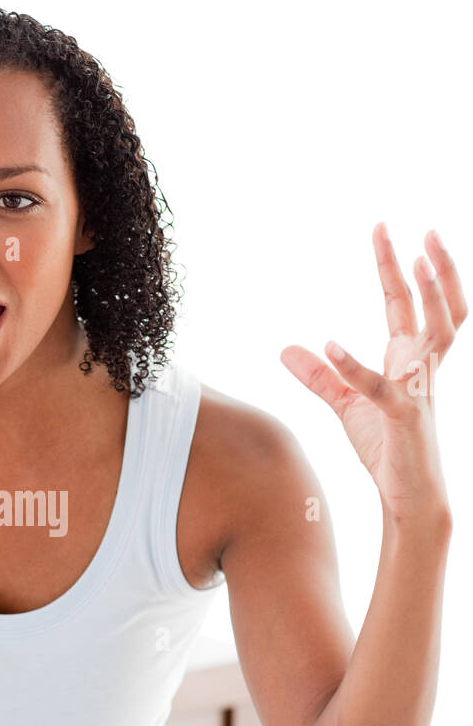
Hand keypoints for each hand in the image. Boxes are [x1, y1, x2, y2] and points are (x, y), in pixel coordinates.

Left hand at [280, 224, 466, 520]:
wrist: (408, 496)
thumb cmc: (387, 447)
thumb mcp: (348, 404)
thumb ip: (321, 376)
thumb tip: (286, 349)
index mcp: (410, 360)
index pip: (407, 303)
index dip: (396, 267)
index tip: (383, 230)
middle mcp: (422, 368)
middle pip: (435, 306)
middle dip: (430, 267)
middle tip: (419, 229)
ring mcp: (418, 390)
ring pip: (437, 333)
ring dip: (429, 296)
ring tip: (415, 263)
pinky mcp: (403, 417)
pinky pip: (379, 387)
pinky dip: (354, 367)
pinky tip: (330, 346)